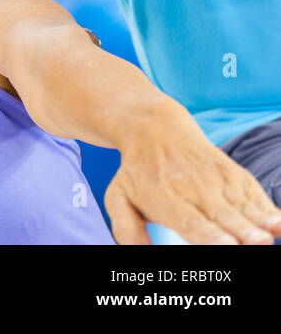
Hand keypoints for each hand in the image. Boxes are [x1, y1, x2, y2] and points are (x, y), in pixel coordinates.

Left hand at [106, 110, 280, 244]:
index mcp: (163, 199)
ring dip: (258, 221)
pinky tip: (277, 221)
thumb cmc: (137, 173)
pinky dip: (267, 207)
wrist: (155, 130)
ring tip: (269, 234)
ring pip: (240, 204)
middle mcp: (192, 189)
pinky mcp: (232, 173)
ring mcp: (215, 180)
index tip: (226, 243)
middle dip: (240, 230)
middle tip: (255, 242)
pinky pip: (253, 192)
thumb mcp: (118, 197)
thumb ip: (126, 228)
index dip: (209, 233)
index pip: (189, 220)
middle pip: (220, 215)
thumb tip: (139, 251)